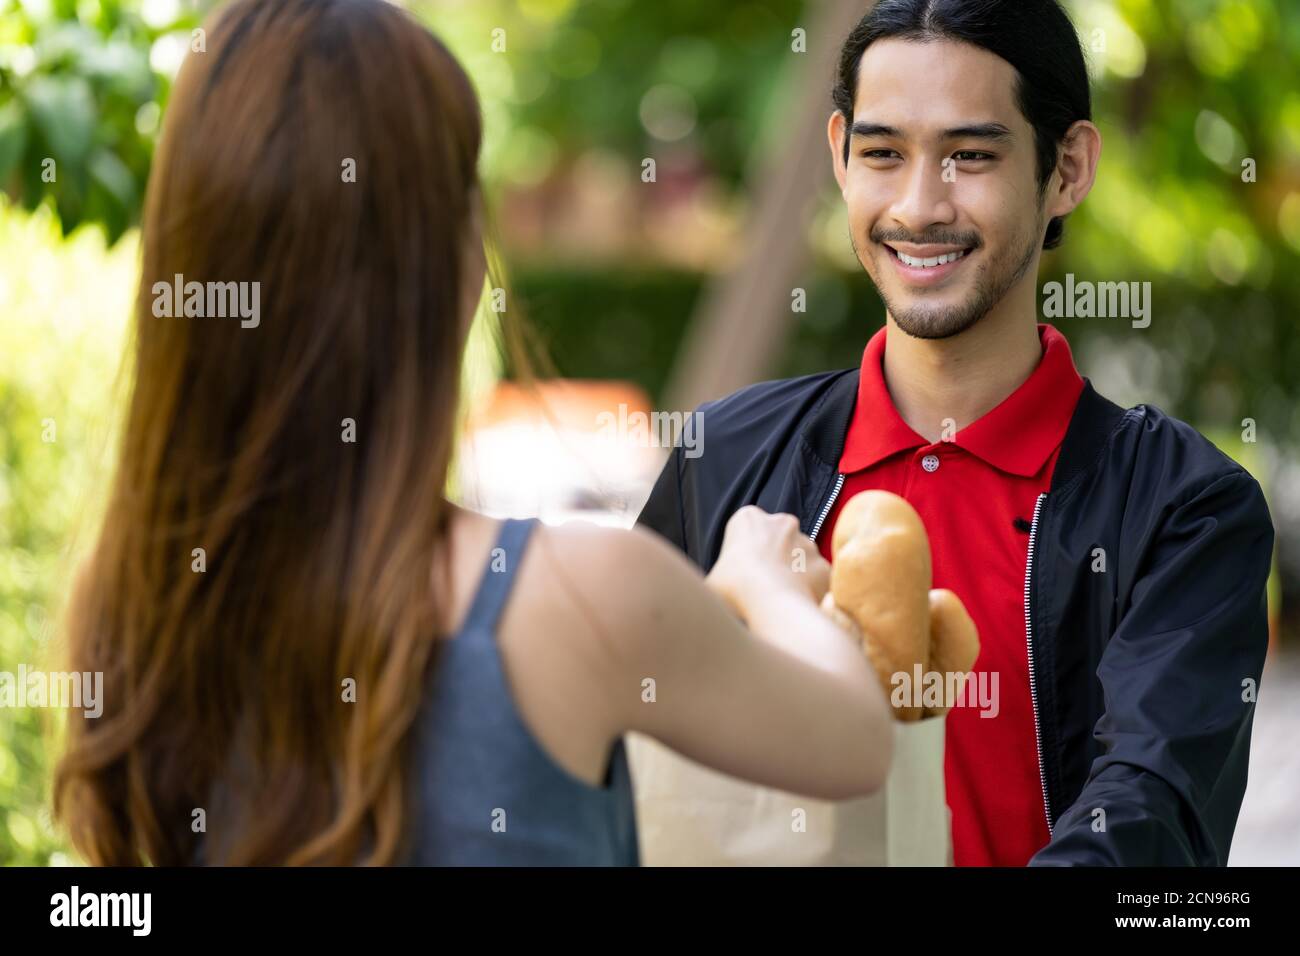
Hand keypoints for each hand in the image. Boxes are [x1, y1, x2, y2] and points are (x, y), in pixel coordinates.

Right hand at [706, 506, 829, 620]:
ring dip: (793, 573)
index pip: (748, 529)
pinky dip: (809, 590)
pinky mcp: (823, 565)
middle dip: (774, 556)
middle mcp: (782, 523)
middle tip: (761, 584)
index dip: (745, 551)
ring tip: (778, 598)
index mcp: (749, 518)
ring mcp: (807, 543)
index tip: (741, 571)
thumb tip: (718, 585)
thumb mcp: (710, 577)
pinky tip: (795, 605)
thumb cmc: (733, 587)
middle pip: (778, 538)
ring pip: (800, 557)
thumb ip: (719, 573)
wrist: (771, 603)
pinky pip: (816, 578)